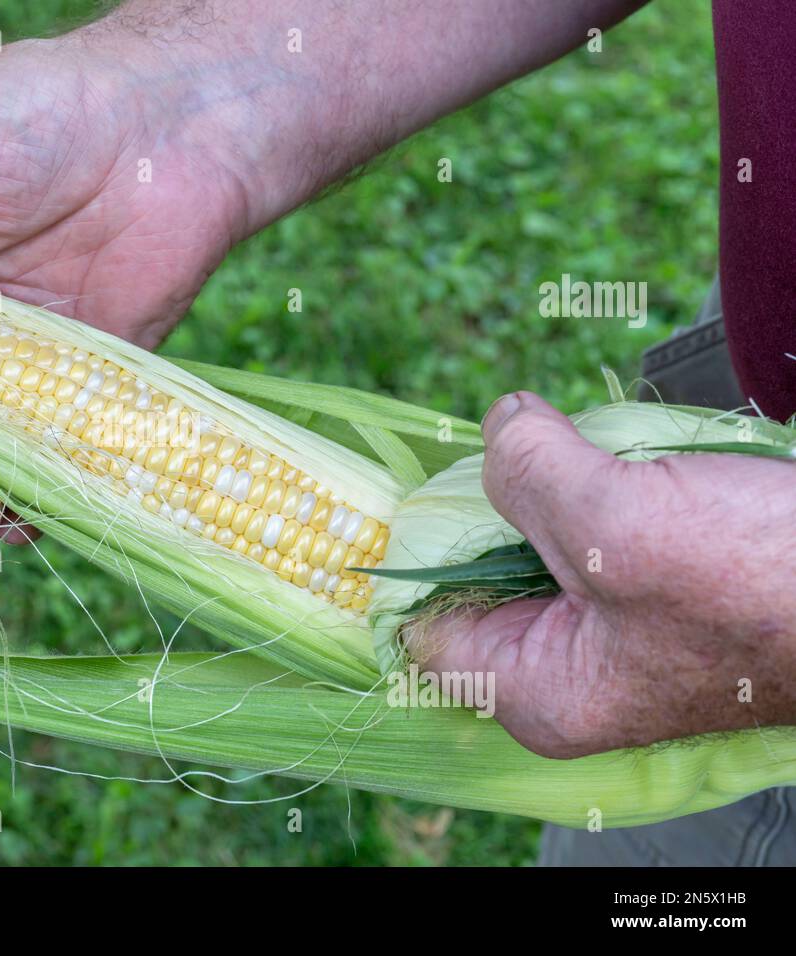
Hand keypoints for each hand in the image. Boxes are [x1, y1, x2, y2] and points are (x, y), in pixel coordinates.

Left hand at [415, 392, 795, 757]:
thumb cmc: (768, 585)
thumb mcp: (619, 522)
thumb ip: (527, 472)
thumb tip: (499, 424)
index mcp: (538, 689)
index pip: (423, 628)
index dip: (419, 554)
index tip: (437, 487)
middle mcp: (566, 670)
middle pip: (476, 574)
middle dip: (500, 506)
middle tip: (539, 457)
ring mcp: (613, 629)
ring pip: (537, 540)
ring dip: (560, 485)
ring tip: (613, 467)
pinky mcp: (654, 587)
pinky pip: (592, 527)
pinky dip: (604, 484)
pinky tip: (641, 467)